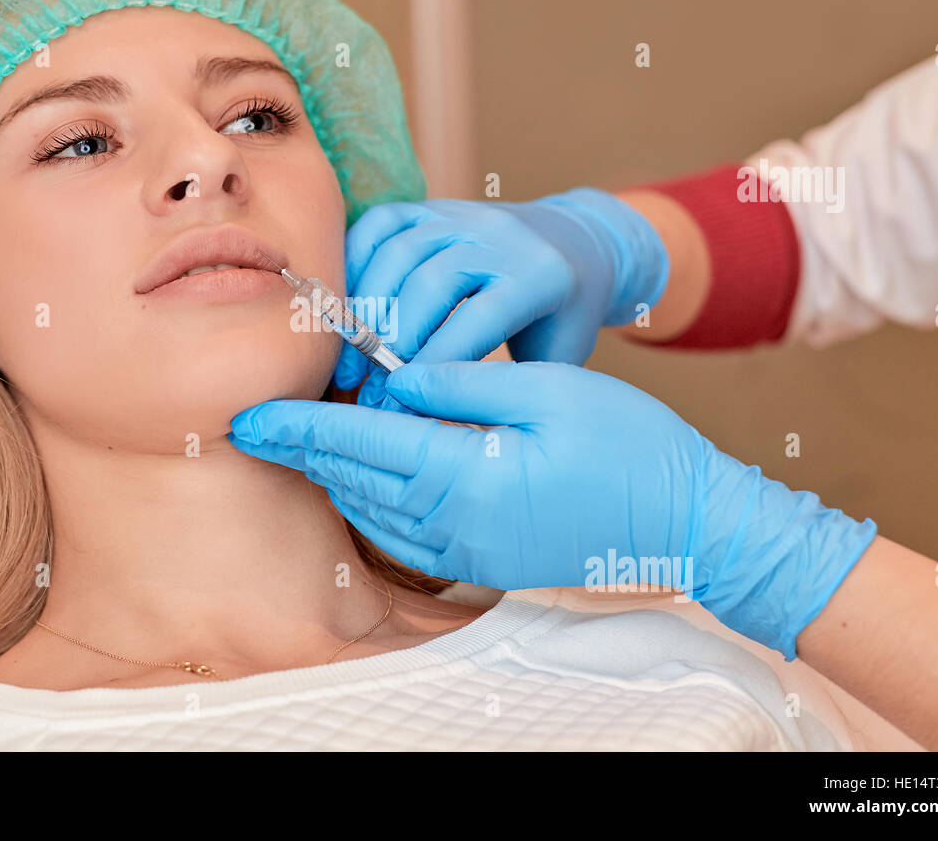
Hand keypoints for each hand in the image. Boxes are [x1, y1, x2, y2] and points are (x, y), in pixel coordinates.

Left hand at [230, 361, 876, 660]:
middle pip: (354, 480)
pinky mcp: (480, 562)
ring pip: (372, 509)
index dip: (299, 426)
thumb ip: (461, 385)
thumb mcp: (548, 392)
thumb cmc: (628, 445)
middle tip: (258, 423)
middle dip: (303, 450)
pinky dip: (370, 501)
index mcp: (465, 476)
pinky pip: (402, 534)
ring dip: (333, 474)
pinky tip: (361, 477)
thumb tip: (394, 376)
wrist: (687, 521)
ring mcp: (467, 552)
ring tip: (301, 441)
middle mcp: (454, 525)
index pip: (358, 445)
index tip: (250, 414)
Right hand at [334, 191, 668, 407]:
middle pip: (428, 284)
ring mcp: (460, 214)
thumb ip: (507, 387)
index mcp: (539, 274)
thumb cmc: (561, 316)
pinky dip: (352, 266)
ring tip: (348, 367)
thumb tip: (446, 438)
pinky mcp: (429, 206)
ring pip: (397, 254)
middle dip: (390, 346)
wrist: (575, 244)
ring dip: (363, 314)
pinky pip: (378, 225)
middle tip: (365, 396)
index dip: (432, 367)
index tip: (399, 409)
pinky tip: (341, 313)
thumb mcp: (555, 356)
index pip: (475, 321)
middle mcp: (498, 235)